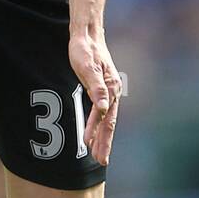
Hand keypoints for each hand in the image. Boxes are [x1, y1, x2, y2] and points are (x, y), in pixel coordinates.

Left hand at [68, 31, 121, 165]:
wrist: (87, 34)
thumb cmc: (86, 50)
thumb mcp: (87, 68)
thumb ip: (96, 88)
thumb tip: (104, 108)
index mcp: (110, 88)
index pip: (106, 118)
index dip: (100, 136)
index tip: (95, 152)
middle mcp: (112, 91)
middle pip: (109, 122)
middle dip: (104, 143)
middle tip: (101, 162)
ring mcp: (108, 90)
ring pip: (106, 119)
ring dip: (102, 137)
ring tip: (96, 153)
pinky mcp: (101, 89)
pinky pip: (101, 112)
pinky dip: (98, 125)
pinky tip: (94, 133)